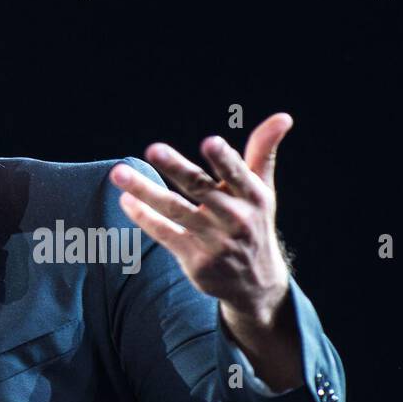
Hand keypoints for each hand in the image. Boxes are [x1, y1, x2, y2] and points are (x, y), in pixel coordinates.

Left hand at [109, 113, 301, 389]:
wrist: (256, 285)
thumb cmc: (254, 223)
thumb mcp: (262, 190)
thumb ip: (263, 151)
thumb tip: (283, 116)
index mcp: (254, 197)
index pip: (238, 175)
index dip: (224, 160)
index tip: (209, 142)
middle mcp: (235, 219)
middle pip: (201, 189)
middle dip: (177, 169)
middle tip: (153, 149)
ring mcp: (214, 242)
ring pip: (175, 211)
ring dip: (145, 191)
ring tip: (119, 173)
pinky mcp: (195, 261)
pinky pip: (165, 234)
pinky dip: (144, 218)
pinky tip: (126, 201)